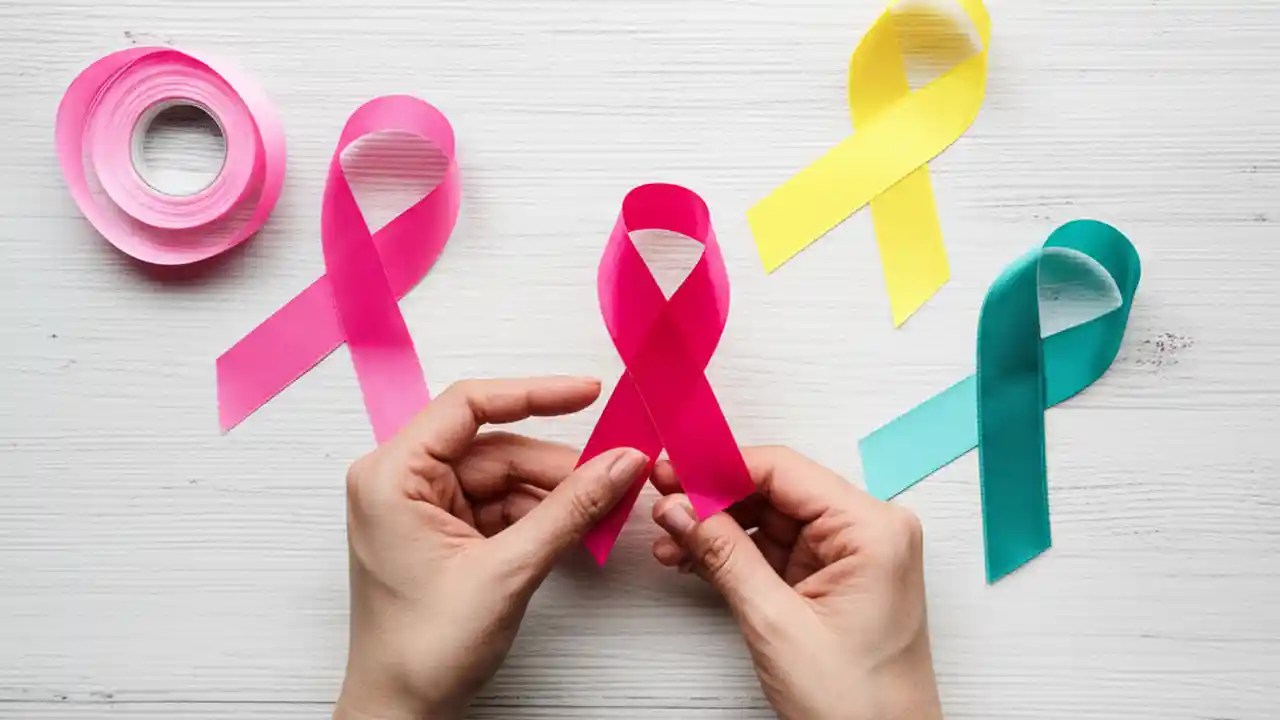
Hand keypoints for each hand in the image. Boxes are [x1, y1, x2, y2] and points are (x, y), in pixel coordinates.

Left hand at [333, 377, 648, 719]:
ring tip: (606, 503)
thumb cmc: (420, 651)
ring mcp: (422, 508)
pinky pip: (501, 505)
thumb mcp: (507, 570)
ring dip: (555, 492)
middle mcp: (401, 482)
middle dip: (558, 463)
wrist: (402, 713)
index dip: (534, 394)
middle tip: (617, 469)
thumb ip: (569, 509)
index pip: (469, 406)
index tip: (587, 392)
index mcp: (392, 475)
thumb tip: (619, 463)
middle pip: (495, 446)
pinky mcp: (444, 533)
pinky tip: (579, 524)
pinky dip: (540, 514)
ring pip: (504, 477)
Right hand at [650, 447, 940, 719]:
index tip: (672, 470)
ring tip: (671, 538)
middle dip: (714, 498)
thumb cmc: (860, 705)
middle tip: (662, 502)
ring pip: (771, 520)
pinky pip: (777, 550)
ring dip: (719, 528)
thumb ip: (725, 557)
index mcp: (872, 530)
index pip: (784, 471)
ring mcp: (852, 556)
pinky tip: (695, 557)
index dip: (721, 466)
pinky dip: (737, 554)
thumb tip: (683, 508)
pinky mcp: (834, 579)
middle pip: (775, 491)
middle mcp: (869, 532)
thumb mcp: (776, 624)